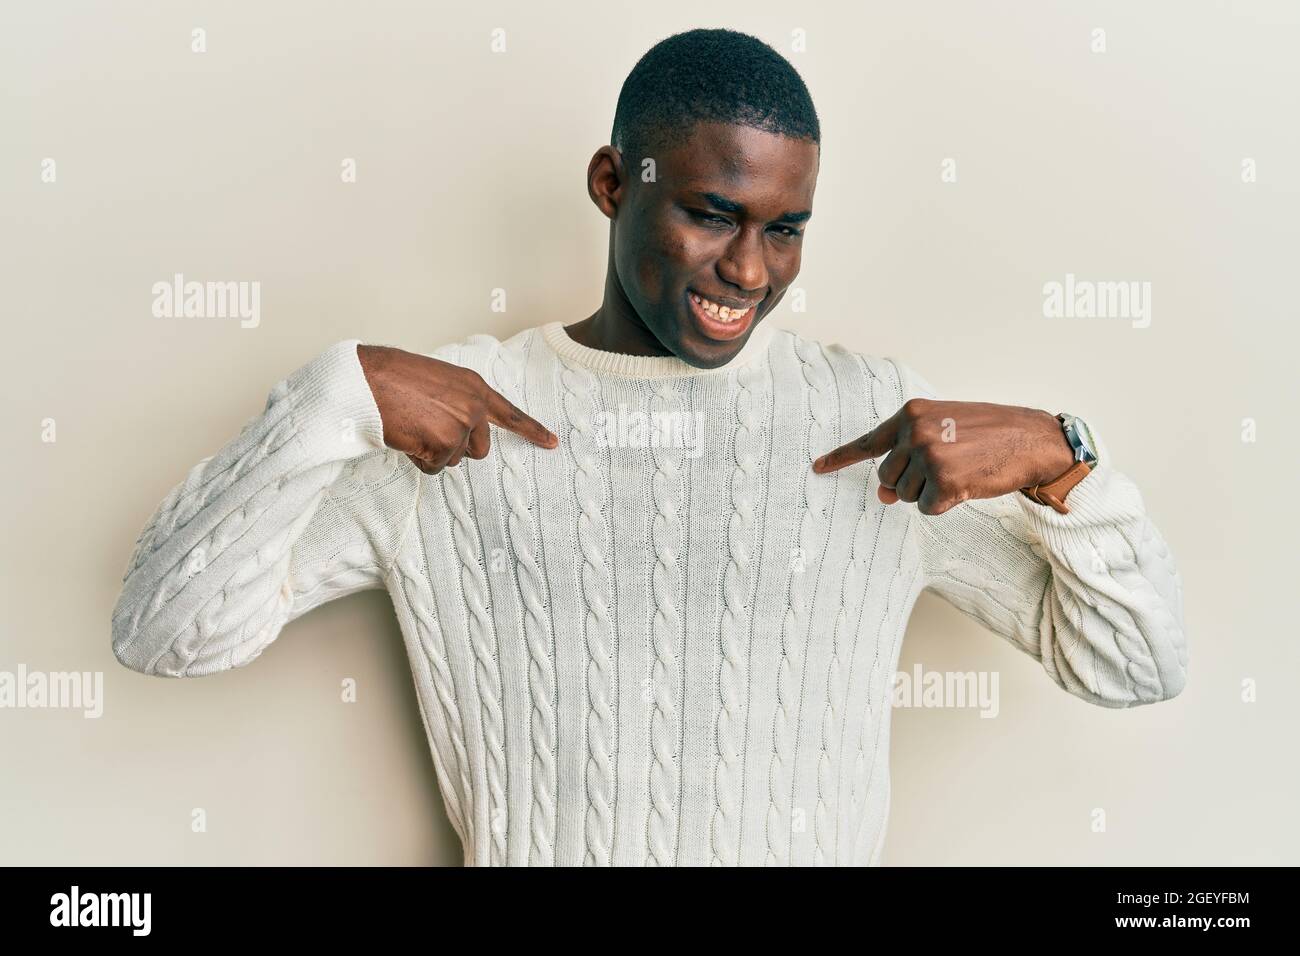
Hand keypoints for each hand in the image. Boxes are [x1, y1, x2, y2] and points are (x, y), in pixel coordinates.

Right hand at [357, 344, 557, 474]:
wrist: (368, 380)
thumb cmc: (394, 379)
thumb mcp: (438, 382)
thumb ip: (458, 403)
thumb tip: (461, 432)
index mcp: (474, 387)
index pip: (510, 413)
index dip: (532, 430)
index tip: (552, 442)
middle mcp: (474, 407)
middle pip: (478, 449)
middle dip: (454, 447)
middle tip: (426, 427)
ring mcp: (461, 426)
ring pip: (452, 459)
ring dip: (431, 451)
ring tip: (411, 425)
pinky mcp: (444, 444)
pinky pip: (433, 468)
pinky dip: (417, 459)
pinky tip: (406, 436)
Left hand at [811, 398, 1074, 514]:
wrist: (1032, 440)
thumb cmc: (988, 433)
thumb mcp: (944, 429)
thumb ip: (907, 454)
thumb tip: (883, 495)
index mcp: (912, 413)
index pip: (869, 441)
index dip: (841, 458)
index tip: (818, 468)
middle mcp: (915, 432)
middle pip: (887, 477)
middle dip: (909, 482)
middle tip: (944, 469)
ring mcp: (929, 457)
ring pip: (906, 495)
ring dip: (929, 493)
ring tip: (960, 472)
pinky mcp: (945, 482)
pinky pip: (926, 508)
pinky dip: (944, 505)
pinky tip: (966, 485)